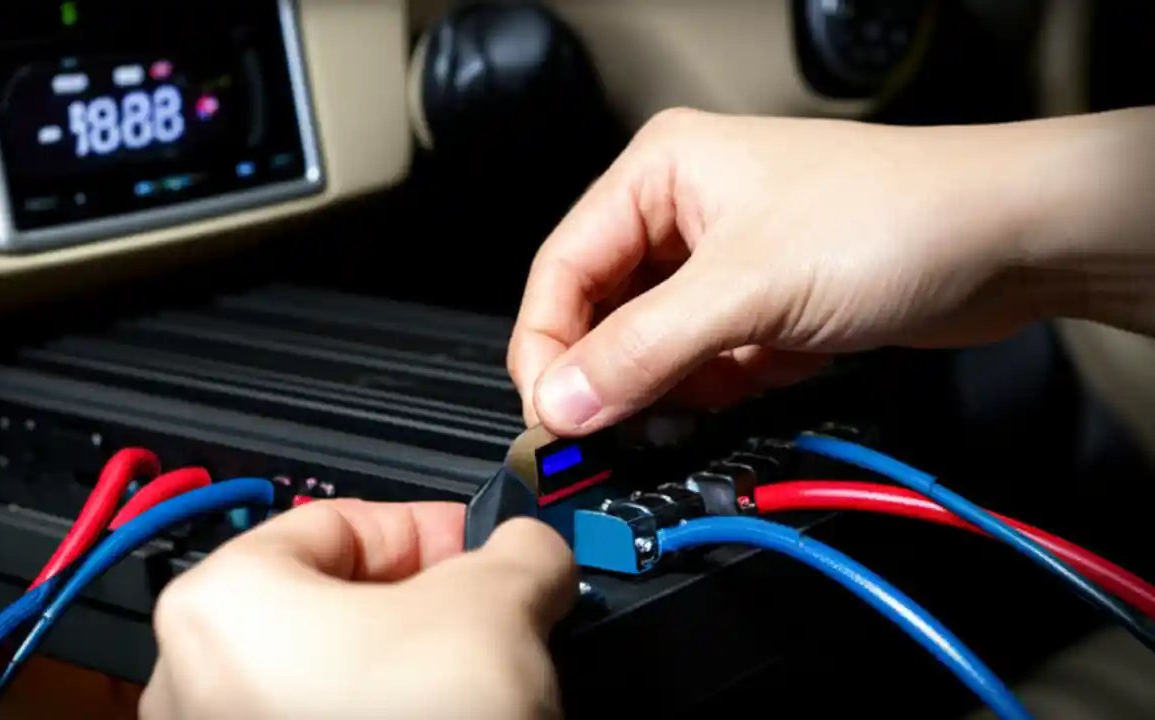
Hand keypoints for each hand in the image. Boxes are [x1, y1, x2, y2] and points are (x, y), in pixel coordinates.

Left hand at [140, 500, 576, 718]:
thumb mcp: (497, 607)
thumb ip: (516, 552)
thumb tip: (530, 550)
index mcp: (222, 604)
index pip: (345, 524)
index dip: (435, 532)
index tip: (489, 554)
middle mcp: (194, 682)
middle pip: (340, 607)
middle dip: (431, 611)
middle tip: (499, 623)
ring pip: (336, 681)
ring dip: (414, 677)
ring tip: (478, 693)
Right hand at [509, 107, 1101, 433]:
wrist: (1010, 241)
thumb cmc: (896, 215)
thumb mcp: (746, 290)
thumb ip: (642, 351)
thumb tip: (563, 403)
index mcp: (657, 172)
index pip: (562, 268)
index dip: (547, 348)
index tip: (550, 416)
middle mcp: (681, 210)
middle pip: (601, 310)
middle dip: (610, 373)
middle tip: (606, 431)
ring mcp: (723, 259)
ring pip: (652, 342)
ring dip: (668, 384)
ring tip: (697, 401)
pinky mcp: (760, 301)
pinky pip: (704, 358)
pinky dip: (716, 385)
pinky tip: (750, 382)